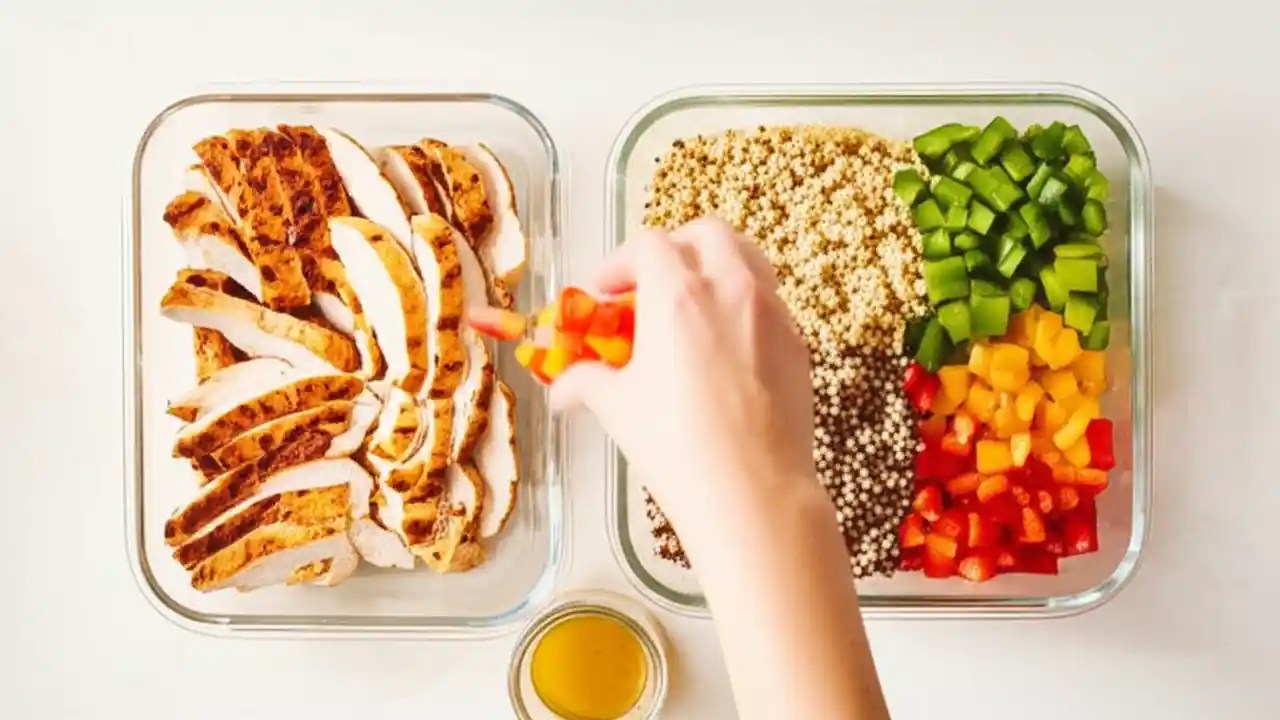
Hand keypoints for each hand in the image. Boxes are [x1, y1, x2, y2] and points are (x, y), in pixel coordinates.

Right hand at [552, 217, 819, 552]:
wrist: (754, 493)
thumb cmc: (677, 447)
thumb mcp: (618, 408)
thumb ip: (586, 382)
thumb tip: (560, 389)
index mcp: (678, 294)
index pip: (648, 246)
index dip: (618, 265)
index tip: (602, 295)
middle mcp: (731, 288)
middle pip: (705, 233)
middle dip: (673, 249)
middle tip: (649, 285)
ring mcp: (772, 312)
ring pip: (746, 258)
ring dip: (714, 266)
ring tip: (691, 305)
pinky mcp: (797, 342)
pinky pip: (768, 301)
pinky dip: (742, 304)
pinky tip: (723, 345)